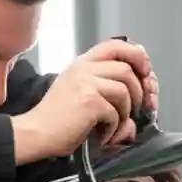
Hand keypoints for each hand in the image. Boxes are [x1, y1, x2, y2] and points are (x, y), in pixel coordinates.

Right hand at [11, 39, 151, 164]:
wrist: (35, 134)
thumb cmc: (58, 120)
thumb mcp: (79, 92)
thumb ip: (105, 85)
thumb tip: (145, 93)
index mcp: (81, 63)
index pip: (116, 45)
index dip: (137, 56)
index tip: (147, 73)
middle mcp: (83, 68)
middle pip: (127, 69)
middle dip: (140, 90)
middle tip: (141, 109)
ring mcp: (85, 82)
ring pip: (124, 90)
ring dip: (126, 112)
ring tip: (114, 126)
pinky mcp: (89, 101)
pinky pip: (116, 112)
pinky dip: (114, 128)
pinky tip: (102, 135)